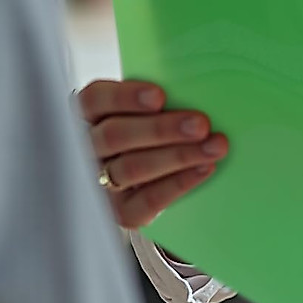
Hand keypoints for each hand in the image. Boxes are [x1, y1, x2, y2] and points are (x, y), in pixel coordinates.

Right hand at [77, 79, 227, 228]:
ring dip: (178, 155)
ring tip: (214, 146)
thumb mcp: (145, 109)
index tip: (160, 96)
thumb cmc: (151, 130)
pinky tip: (204, 168)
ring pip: (132, 169)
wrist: (153, 178)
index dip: (124, 97)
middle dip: (160, 129)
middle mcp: (88, 149)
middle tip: (200, 124)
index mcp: (90, 115)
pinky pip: (147, 200)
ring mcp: (101, 184)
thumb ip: (157, 100)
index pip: (94, 100)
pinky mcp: (121, 212)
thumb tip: (197, 89)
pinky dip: (179, 183)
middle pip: (114, 136)